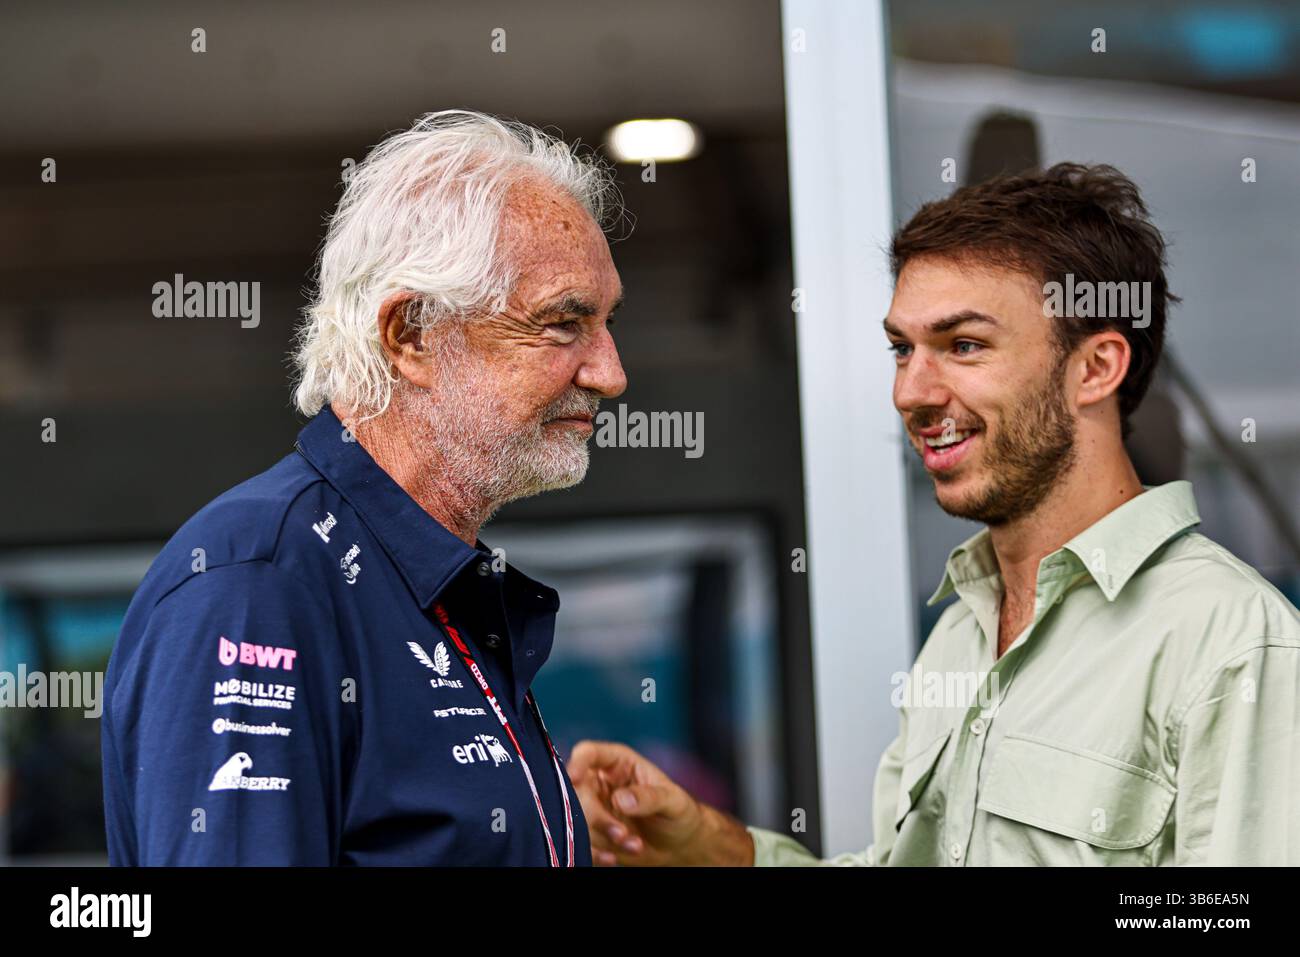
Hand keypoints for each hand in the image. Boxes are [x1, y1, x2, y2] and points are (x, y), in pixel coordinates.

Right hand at [568, 740, 753, 865]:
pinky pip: (579, 842)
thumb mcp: (673, 801)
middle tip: (622, 834)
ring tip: (635, 845)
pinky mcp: (592, 834)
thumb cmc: (678, 813)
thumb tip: (620, 799)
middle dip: (596, 816)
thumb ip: (649, 798)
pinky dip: (595, 853)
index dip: (577, 762)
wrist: (679, 846)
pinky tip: (614, 858)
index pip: (589, 753)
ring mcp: (593, 809)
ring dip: (602, 837)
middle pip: (576, 791)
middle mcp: (600, 783)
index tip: (573, 778)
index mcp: (618, 763)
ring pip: (576, 820)